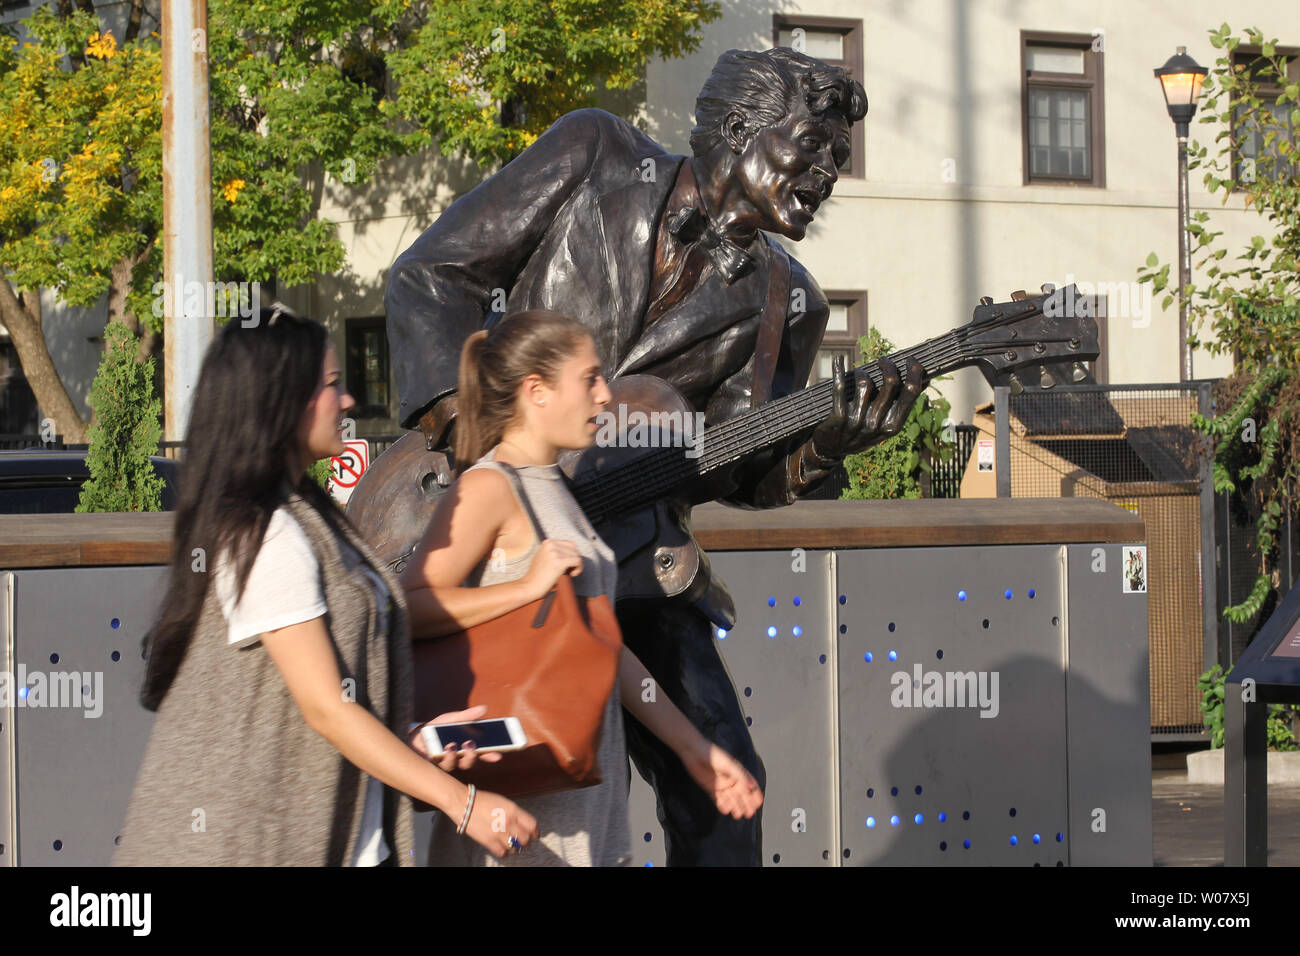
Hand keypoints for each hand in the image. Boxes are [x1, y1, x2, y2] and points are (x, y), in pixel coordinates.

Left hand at [407, 705, 503, 771]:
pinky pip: (441, 764)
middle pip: (470, 762)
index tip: (499, 754)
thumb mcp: (451, 719)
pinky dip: (446, 756)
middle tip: (475, 747)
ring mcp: (444, 763)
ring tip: (454, 745)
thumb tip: (484, 708)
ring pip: (456, 765)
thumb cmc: (434, 728)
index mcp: (463, 747)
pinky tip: (446, 747)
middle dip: (475, 756)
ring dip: (458, 756)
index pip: (480, 753)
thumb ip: (467, 716)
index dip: (490, 755)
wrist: (412, 735)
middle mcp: (456, 758)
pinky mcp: (432, 765)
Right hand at [462, 788, 540, 858]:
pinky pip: (502, 853)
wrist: (464, 804)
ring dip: (515, 848)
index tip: (535, 835)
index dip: (535, 832)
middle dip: (526, 842)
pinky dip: (504, 852)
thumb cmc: (483, 801)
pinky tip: (502, 847)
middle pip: (526, 839)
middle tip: (524, 842)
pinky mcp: (489, 841)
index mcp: (513, 810)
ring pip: (515, 848)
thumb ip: (515, 813)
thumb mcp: (504, 802)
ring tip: (512, 844)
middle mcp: (508, 822)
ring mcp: (498, 833)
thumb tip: (523, 825)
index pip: (532, 825)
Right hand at [521, 539, 582, 600]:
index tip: (570, 565)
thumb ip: (553, 552)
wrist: (530, 586)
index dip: (572, 555)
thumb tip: (570, 552)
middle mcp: (551, 545)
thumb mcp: (543, 557)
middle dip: (576, 559)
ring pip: (576, 555)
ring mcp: (554, 552)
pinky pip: (577, 561)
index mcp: (547, 542)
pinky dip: (578, 569)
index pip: (569, 544)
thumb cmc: (538, 575)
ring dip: (577, 565)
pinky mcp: (559, 562)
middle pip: (574, 548)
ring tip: (571, 573)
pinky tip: (572, 575)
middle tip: (572, 570)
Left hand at [680, 741, 763, 819]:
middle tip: (749, 814)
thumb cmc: (714, 755)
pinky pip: (718, 799)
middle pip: (741, 795)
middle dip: (746, 804)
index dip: (755, 794)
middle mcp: (731, 780)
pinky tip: (725, 810)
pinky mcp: (711, 788)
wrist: (694, 752)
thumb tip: (752, 787)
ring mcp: (721, 784)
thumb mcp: (729, 764)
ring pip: (730, 799)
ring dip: (735, 806)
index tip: (758, 804)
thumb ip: (740, 775)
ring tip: (738, 815)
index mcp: (738, 772)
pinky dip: (722, 805)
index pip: (749, 785)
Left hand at [806, 353, 923, 461]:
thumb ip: (900, 406)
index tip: (911, 360)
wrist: (832, 450)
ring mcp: (857, 421)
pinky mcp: (838, 418)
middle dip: (889, 365)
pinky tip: (838, 359)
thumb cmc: (863, 431)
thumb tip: (924, 380)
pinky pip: (840, 388)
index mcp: (893, 426)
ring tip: (860, 372)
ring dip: (862, 371)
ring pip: (866, 383)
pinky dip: (838, 370)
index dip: (914, 371)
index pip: (911, 392)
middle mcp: (877, 424)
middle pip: (891, 383)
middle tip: (883, 360)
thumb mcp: (885, 425)